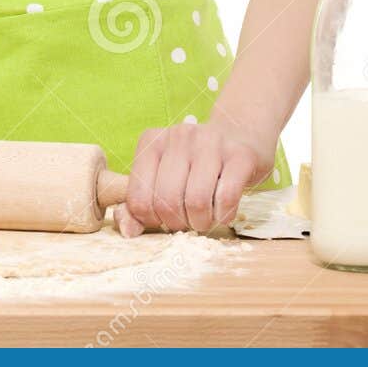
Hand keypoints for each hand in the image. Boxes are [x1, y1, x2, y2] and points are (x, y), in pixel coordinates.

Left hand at [115, 120, 275, 235]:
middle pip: (167, 200)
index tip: (163, 218)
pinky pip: (226, 198)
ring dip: (201, 222)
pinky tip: (223, 211)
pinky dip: (223, 216)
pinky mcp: (240, 155)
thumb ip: (139, 204)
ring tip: (205, 217)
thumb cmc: (195, 164)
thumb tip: (127, 232)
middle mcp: (179, 136)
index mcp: (152, 141)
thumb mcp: (162, 177)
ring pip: (196, 201)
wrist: (240, 134)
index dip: (150, 219)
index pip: (139, 197)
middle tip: (187, 221)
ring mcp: (211, 142)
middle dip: (177, 223)